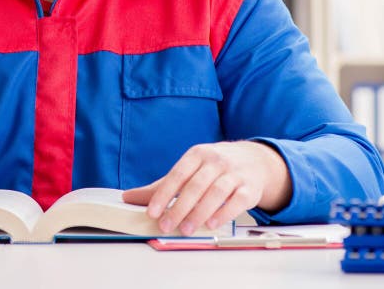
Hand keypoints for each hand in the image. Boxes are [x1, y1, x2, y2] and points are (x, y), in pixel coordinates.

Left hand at [122, 141, 291, 235]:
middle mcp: (216, 161)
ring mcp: (234, 173)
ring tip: (186, 229)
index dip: (164, 194)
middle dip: (179, 208)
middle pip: (195, 185)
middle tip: (166, 225)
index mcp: (197, 154)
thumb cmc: (214, 166)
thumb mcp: (189, 169)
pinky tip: (211, 224)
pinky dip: (224, 213)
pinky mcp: (249, 188)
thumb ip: (162, 186)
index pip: (177, 175)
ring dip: (199, 212)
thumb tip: (129, 197)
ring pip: (216, 193)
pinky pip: (237, 200)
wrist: (254, 159)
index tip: (152, 211)